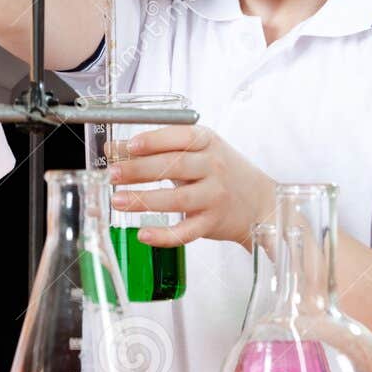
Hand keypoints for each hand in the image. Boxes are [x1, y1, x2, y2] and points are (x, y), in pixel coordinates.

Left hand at [108, 123, 274, 249]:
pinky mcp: (213, 223)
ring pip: (177, 199)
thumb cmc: (220, 171)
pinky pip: (186, 231)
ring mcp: (214, 196)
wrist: (259, 201)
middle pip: (174, 166)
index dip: (153, 141)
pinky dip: (163, 235)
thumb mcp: (198, 150)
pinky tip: (143, 234)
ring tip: (118, 200)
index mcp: (208, 142)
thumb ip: (159, 148)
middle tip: (112, 174)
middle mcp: (213, 167)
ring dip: (144, 200)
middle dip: (139, 170)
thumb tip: (115, 149)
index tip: (128, 146)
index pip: (180, 136)